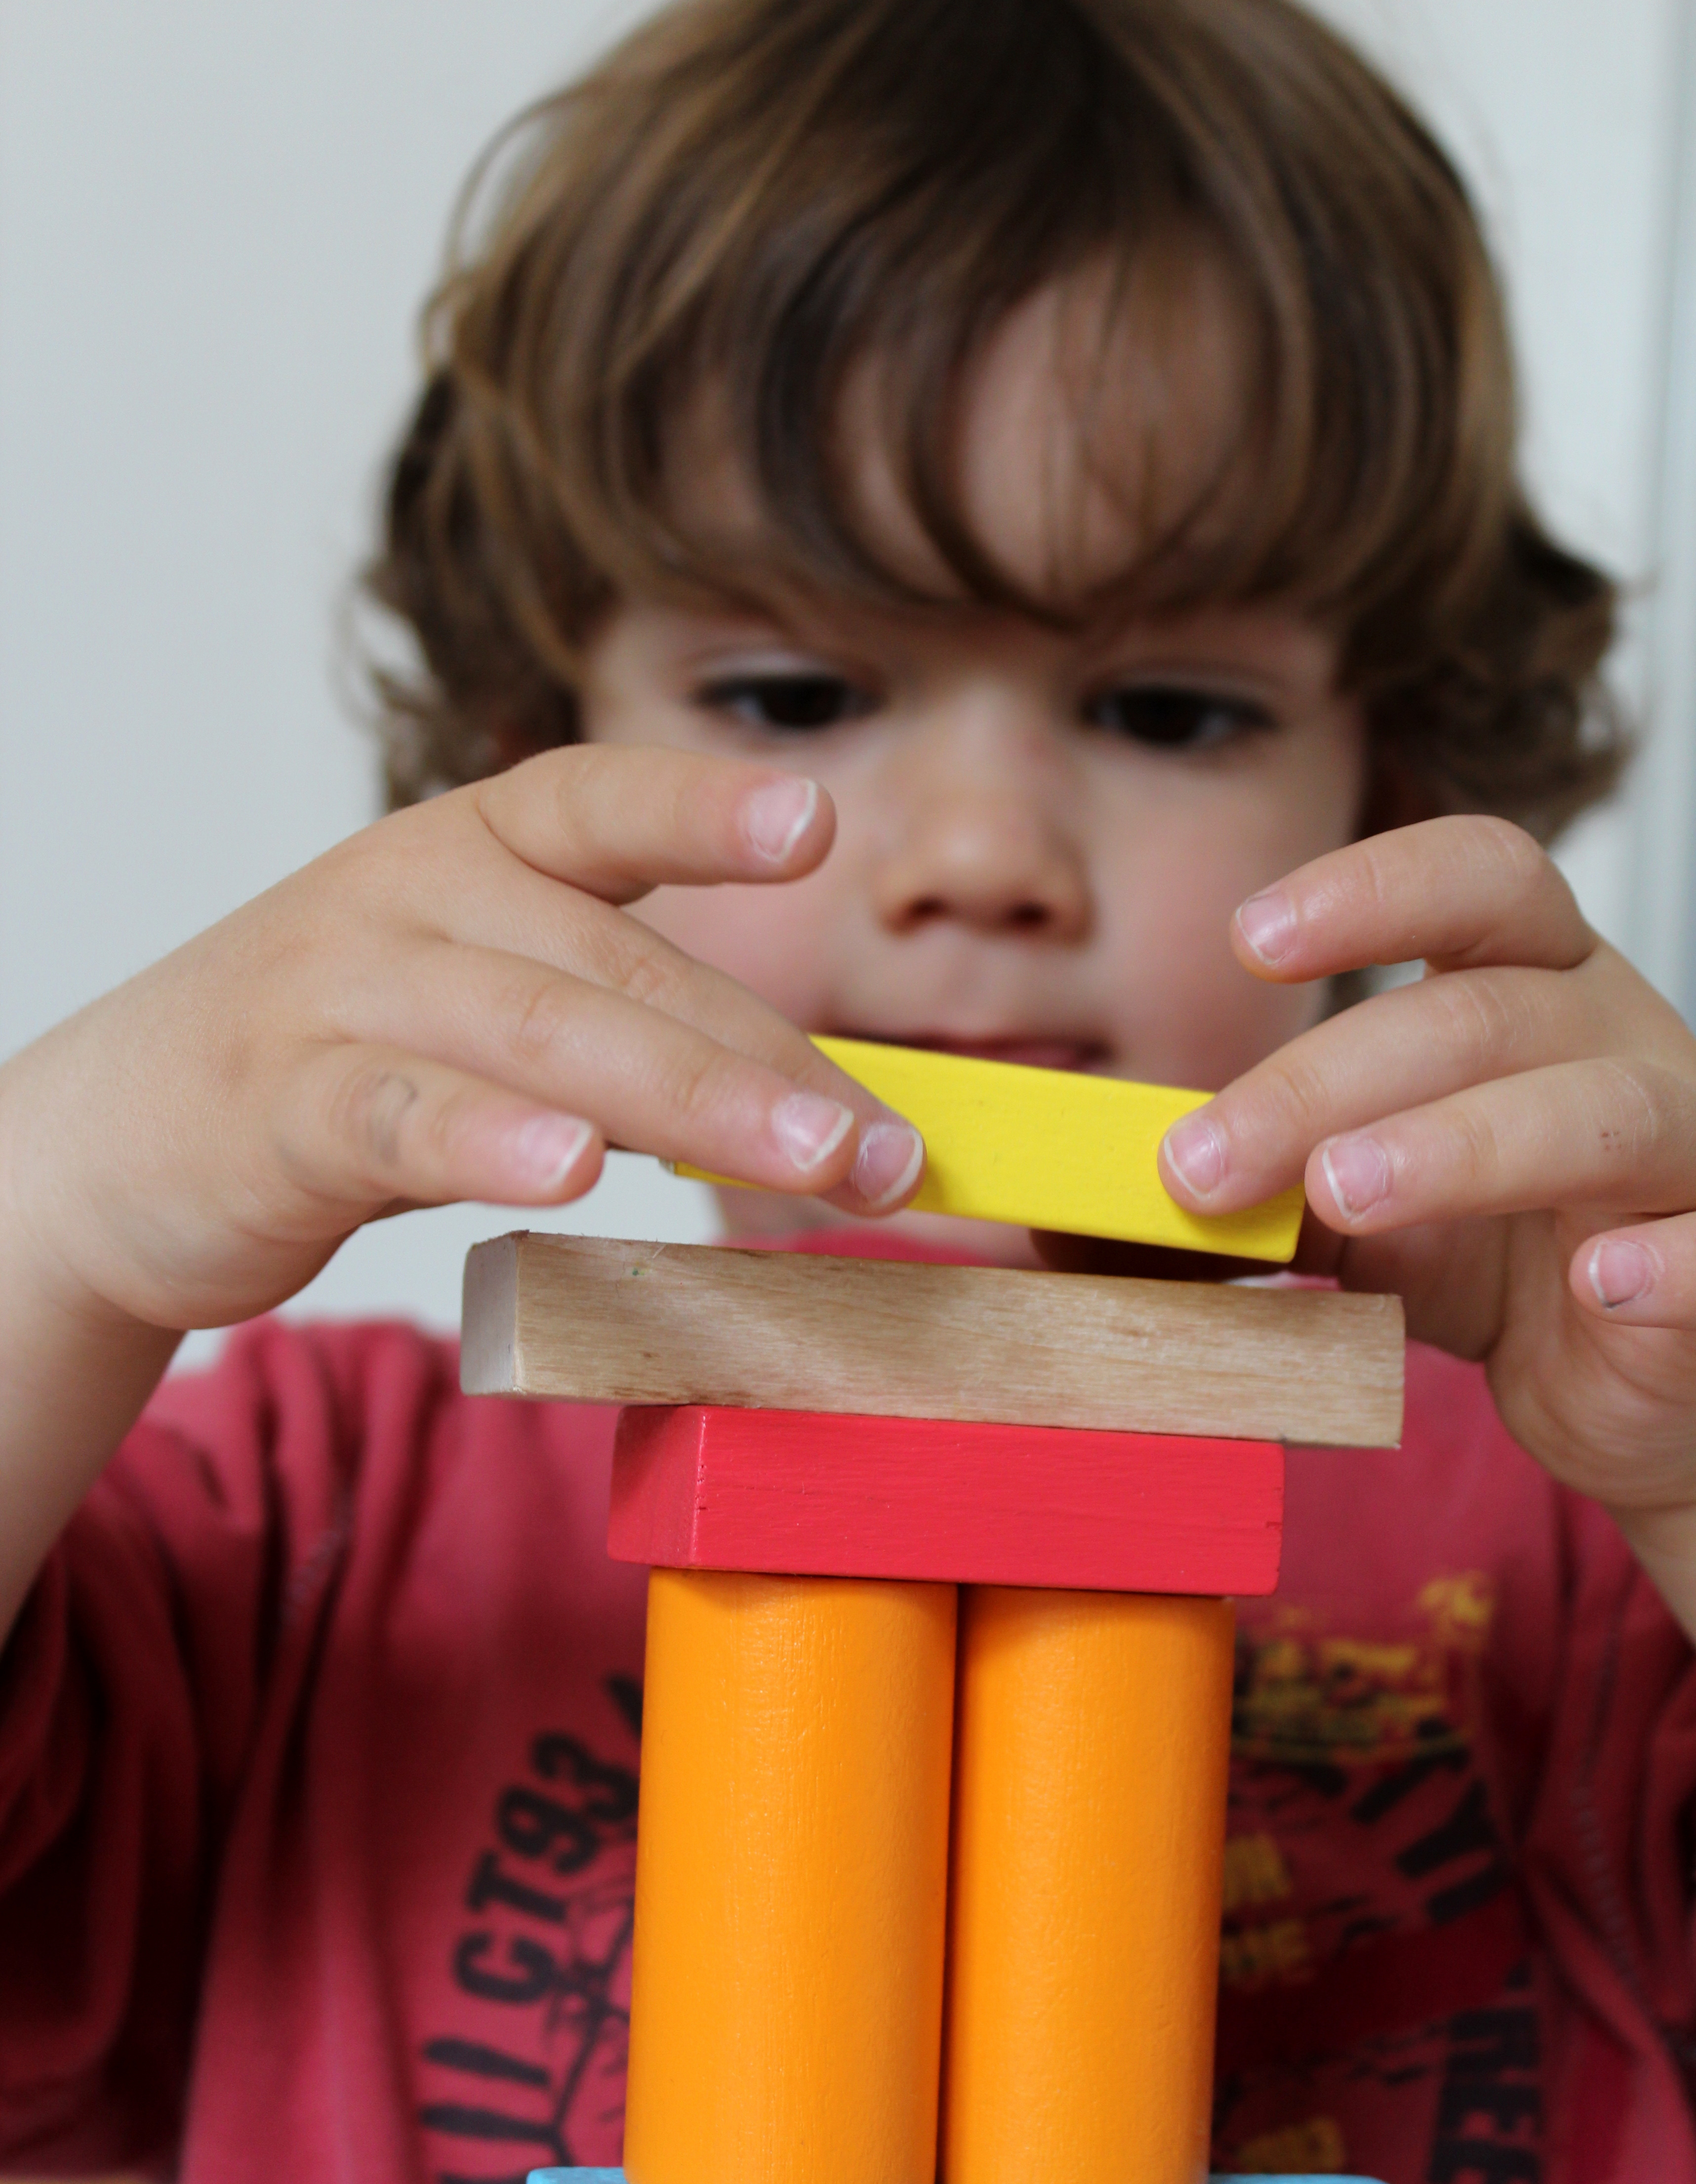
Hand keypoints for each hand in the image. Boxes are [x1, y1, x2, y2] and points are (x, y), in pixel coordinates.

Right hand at [0, 745, 922, 1339]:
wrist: (117, 1139)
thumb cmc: (342, 1065)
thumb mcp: (482, 1007)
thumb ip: (619, 1029)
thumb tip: (800, 1104)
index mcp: (471, 850)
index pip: (598, 803)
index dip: (703, 807)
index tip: (813, 822)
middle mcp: (410, 894)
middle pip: (615, 964)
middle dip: (763, 1060)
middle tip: (882, 1147)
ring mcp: (339, 993)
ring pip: (536, 1035)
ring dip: (682, 1102)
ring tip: (800, 1159)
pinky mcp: (281, 1108)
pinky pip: (400, 1117)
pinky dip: (489, 1143)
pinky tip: (568, 1172)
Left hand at [1157, 818, 1695, 1540]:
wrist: (1635, 1390)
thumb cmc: (1497, 1264)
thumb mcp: (1346, 1218)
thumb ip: (1232, 1202)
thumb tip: (1059, 1221)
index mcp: (1538, 988)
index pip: (1479, 877)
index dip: (1371, 888)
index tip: (1248, 937)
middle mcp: (1625, 1040)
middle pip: (1485, 1011)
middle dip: (1326, 1078)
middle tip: (1203, 1161)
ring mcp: (1692, 1149)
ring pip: (1600, 1107)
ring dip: (1460, 1146)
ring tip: (1343, 1197)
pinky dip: (1663, 1264)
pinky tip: (1597, 1285)